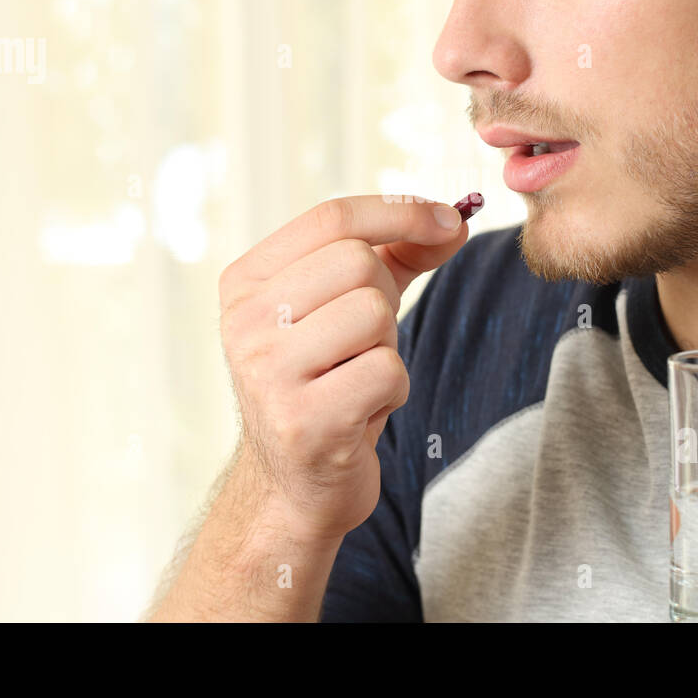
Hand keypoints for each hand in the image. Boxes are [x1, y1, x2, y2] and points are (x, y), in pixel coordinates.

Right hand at [218, 194, 467, 545]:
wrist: (295, 486)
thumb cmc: (328, 383)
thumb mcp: (347, 307)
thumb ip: (395, 255)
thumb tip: (453, 218)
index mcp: (245, 282)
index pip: (332, 217)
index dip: (402, 211)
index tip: (449, 220)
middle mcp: (244, 322)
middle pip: (358, 262)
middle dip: (385, 299)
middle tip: (365, 342)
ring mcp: (268, 373)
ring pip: (374, 313)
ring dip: (386, 348)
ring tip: (357, 378)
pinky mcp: (302, 422)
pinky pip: (387, 371)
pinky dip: (392, 391)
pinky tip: (361, 411)